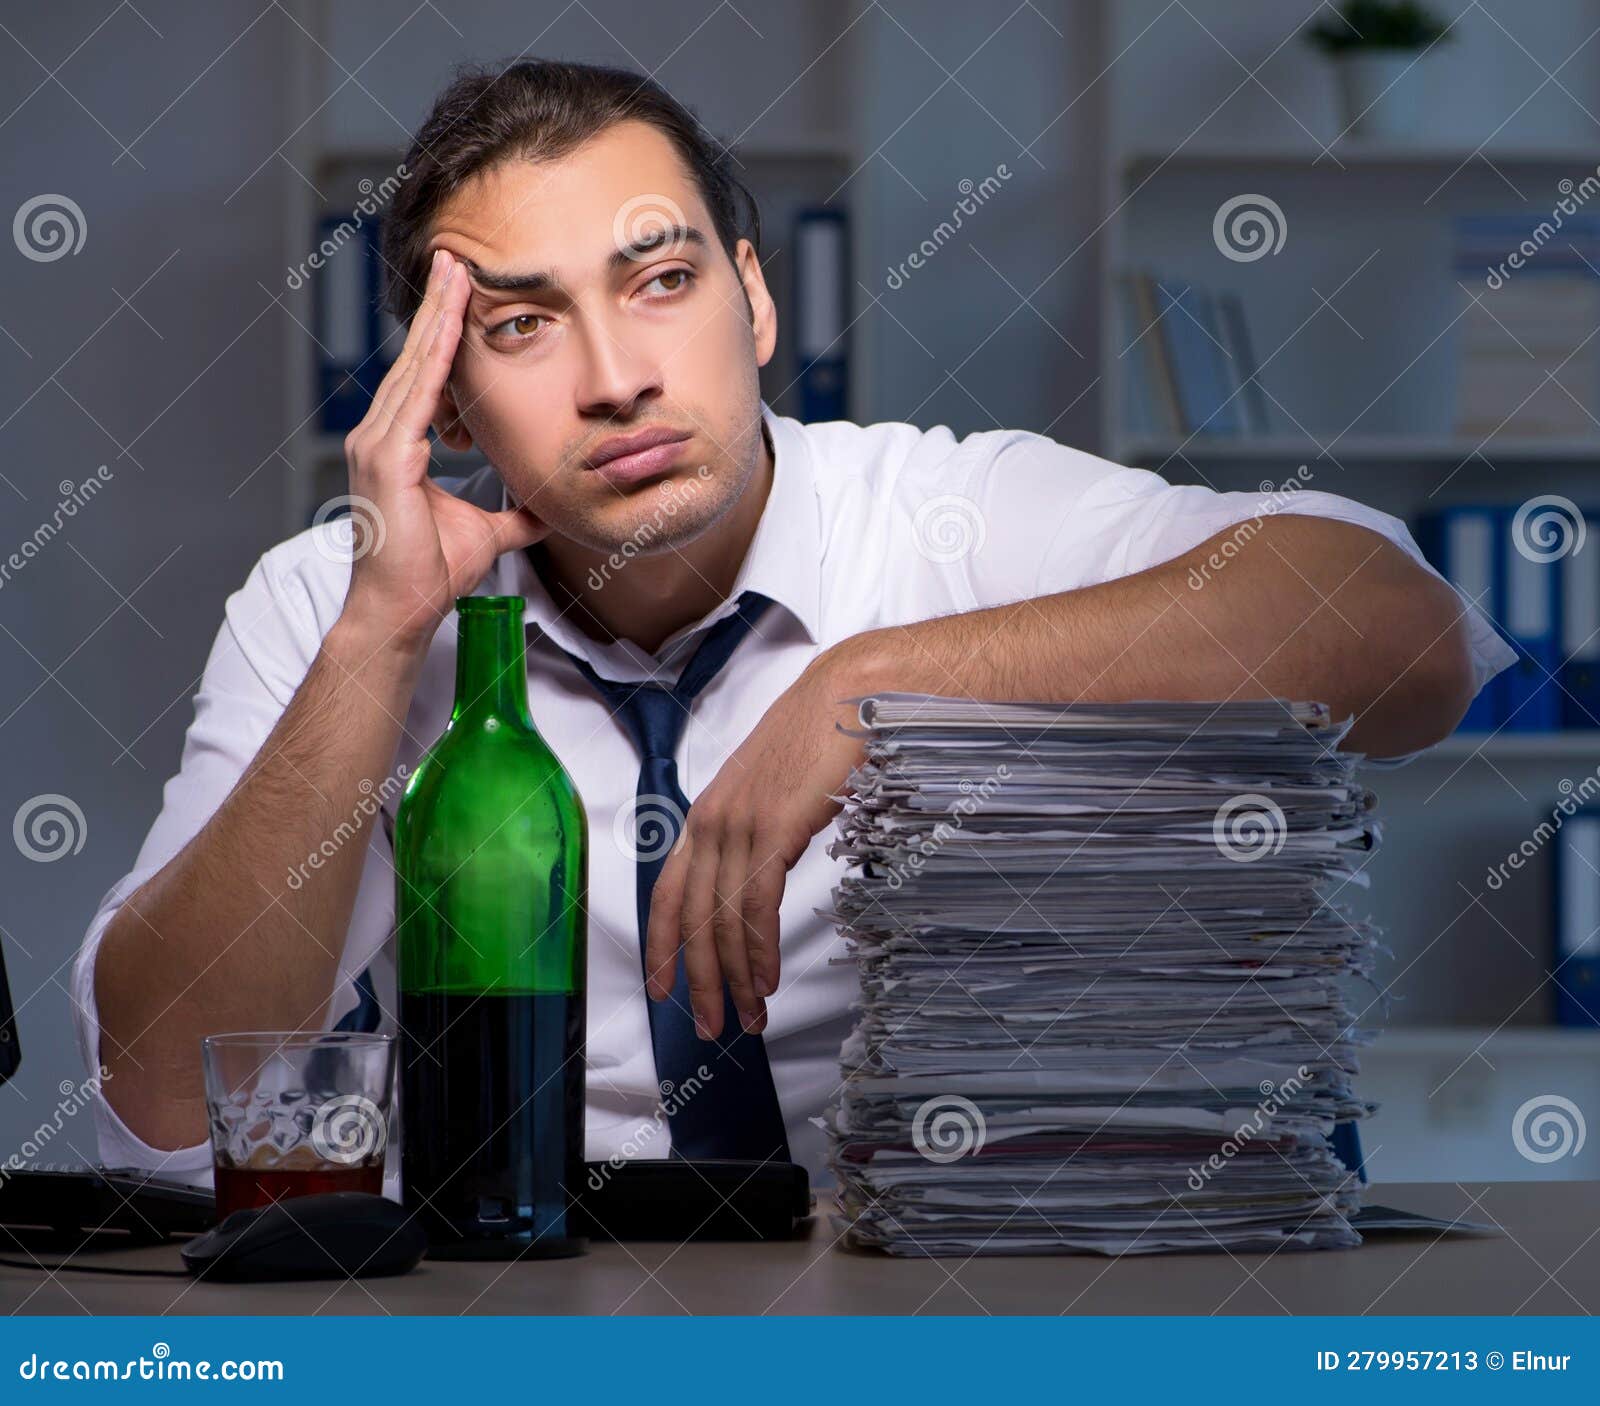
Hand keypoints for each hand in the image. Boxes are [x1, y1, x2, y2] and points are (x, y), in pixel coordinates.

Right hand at [339, 248, 549, 648]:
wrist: (402, 610)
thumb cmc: (431, 574)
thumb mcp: (487, 533)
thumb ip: (514, 514)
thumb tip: (547, 505)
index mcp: (397, 446)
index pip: (424, 378)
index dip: (442, 335)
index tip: (460, 295)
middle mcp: (379, 437)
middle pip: (415, 359)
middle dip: (438, 308)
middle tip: (456, 260)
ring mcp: (376, 445)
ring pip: (414, 367)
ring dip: (436, 318)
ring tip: (455, 273)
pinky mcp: (385, 458)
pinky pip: (417, 396)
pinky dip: (434, 358)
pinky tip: (451, 325)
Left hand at [644, 644, 875, 1038]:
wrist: (851, 693)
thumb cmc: (820, 737)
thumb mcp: (772, 789)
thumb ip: (755, 830)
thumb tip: (758, 873)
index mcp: (705, 813)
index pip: (669, 893)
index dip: (662, 946)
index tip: (662, 989)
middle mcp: (710, 821)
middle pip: (691, 919)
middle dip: (698, 981)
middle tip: (709, 1028)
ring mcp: (738, 824)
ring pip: (722, 921)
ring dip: (735, 979)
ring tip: (749, 1018)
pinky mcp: (772, 829)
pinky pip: (756, 907)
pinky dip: (759, 951)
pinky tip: (766, 980)